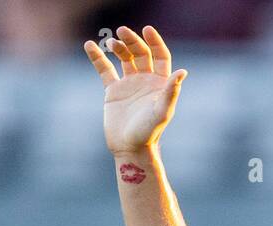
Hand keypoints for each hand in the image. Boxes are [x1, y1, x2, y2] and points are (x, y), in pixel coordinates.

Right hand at [84, 26, 186, 155]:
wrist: (130, 148)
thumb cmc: (148, 132)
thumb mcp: (161, 111)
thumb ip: (170, 92)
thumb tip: (182, 72)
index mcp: (160, 82)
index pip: (160, 55)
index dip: (155, 41)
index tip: (147, 29)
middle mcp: (145, 80)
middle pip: (140, 53)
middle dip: (132, 41)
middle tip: (122, 32)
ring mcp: (129, 84)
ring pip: (124, 58)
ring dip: (118, 47)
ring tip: (110, 42)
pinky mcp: (113, 91)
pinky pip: (105, 70)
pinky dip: (98, 57)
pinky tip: (90, 45)